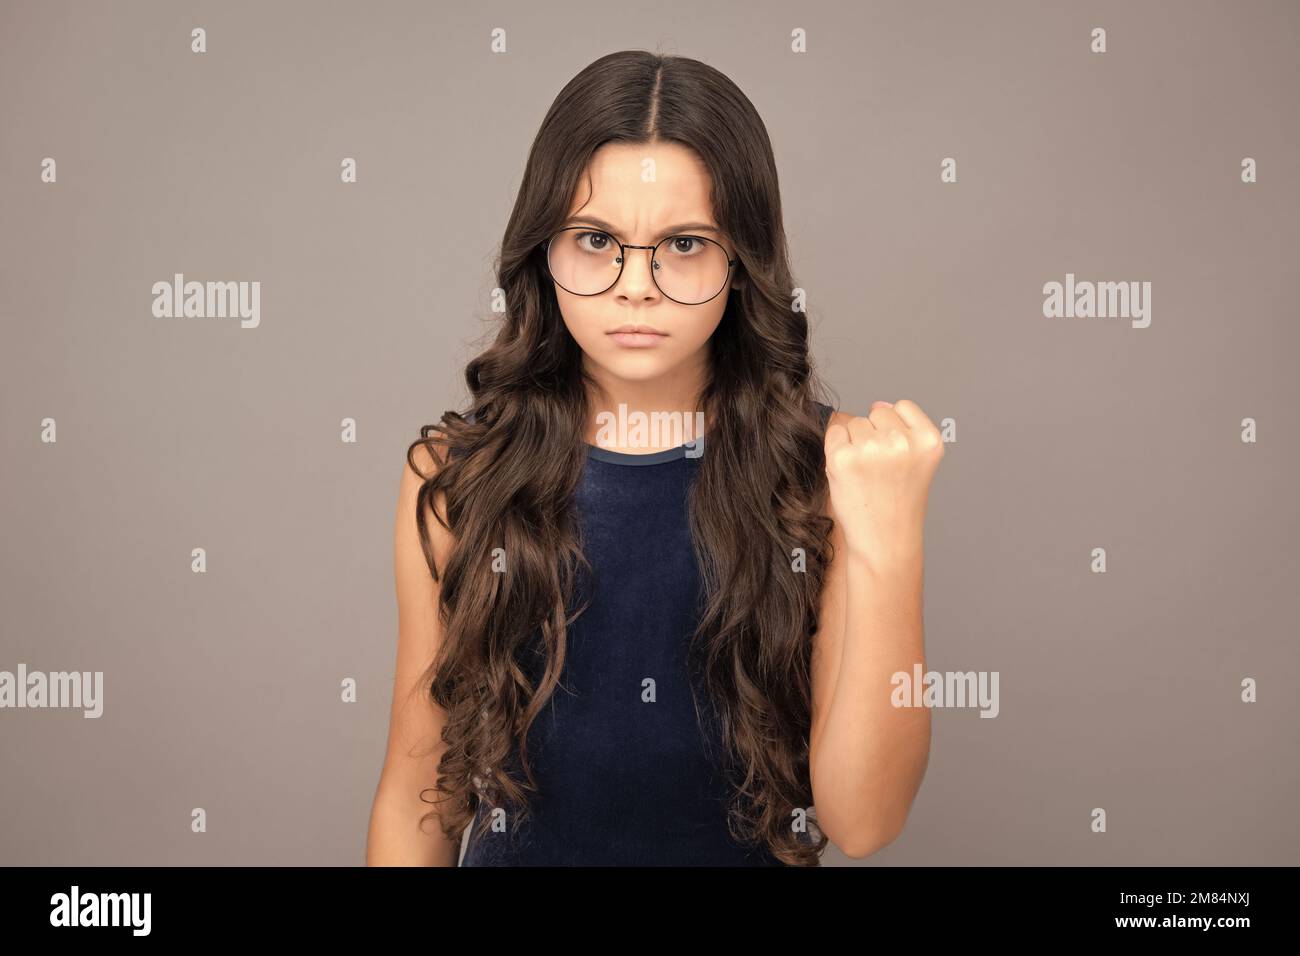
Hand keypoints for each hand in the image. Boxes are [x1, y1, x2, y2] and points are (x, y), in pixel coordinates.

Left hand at [824, 400, 944, 566]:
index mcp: (929, 440)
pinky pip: (834, 433)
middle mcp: (902, 442)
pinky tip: (849, 472)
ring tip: (866, 474)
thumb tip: (877, 403)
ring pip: (855, 423)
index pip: (902, 406)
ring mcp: (871, 449)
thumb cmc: (899, 503)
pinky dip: (836, 449)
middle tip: (880, 470)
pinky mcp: (843, 459)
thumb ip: (905, 429)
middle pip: (877, 412)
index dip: (894, 429)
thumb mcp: (918, 461)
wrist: (884, 541)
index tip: (897, 457)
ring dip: (855, 443)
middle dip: (875, 434)